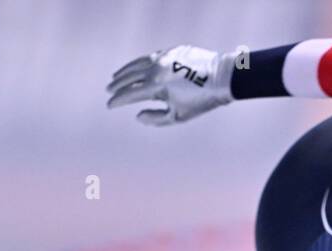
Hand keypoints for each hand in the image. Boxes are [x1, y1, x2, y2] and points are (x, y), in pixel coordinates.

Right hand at [106, 45, 232, 125]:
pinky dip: (142, 63)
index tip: (110, 105)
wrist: (222, 78)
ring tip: (116, 77)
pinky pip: (152, 56)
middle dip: (118, 84)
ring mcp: (164, 56)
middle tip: (109, 89)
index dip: (118, 101)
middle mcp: (156, 68)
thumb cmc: (201, 101)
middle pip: (131, 76)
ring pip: (139, 63)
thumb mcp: (178, 116)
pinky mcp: (173, 50)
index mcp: (156, 86)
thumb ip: (155, 118)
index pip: (130, 94)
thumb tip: (138, 115)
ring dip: (126, 71)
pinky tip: (138, 67)